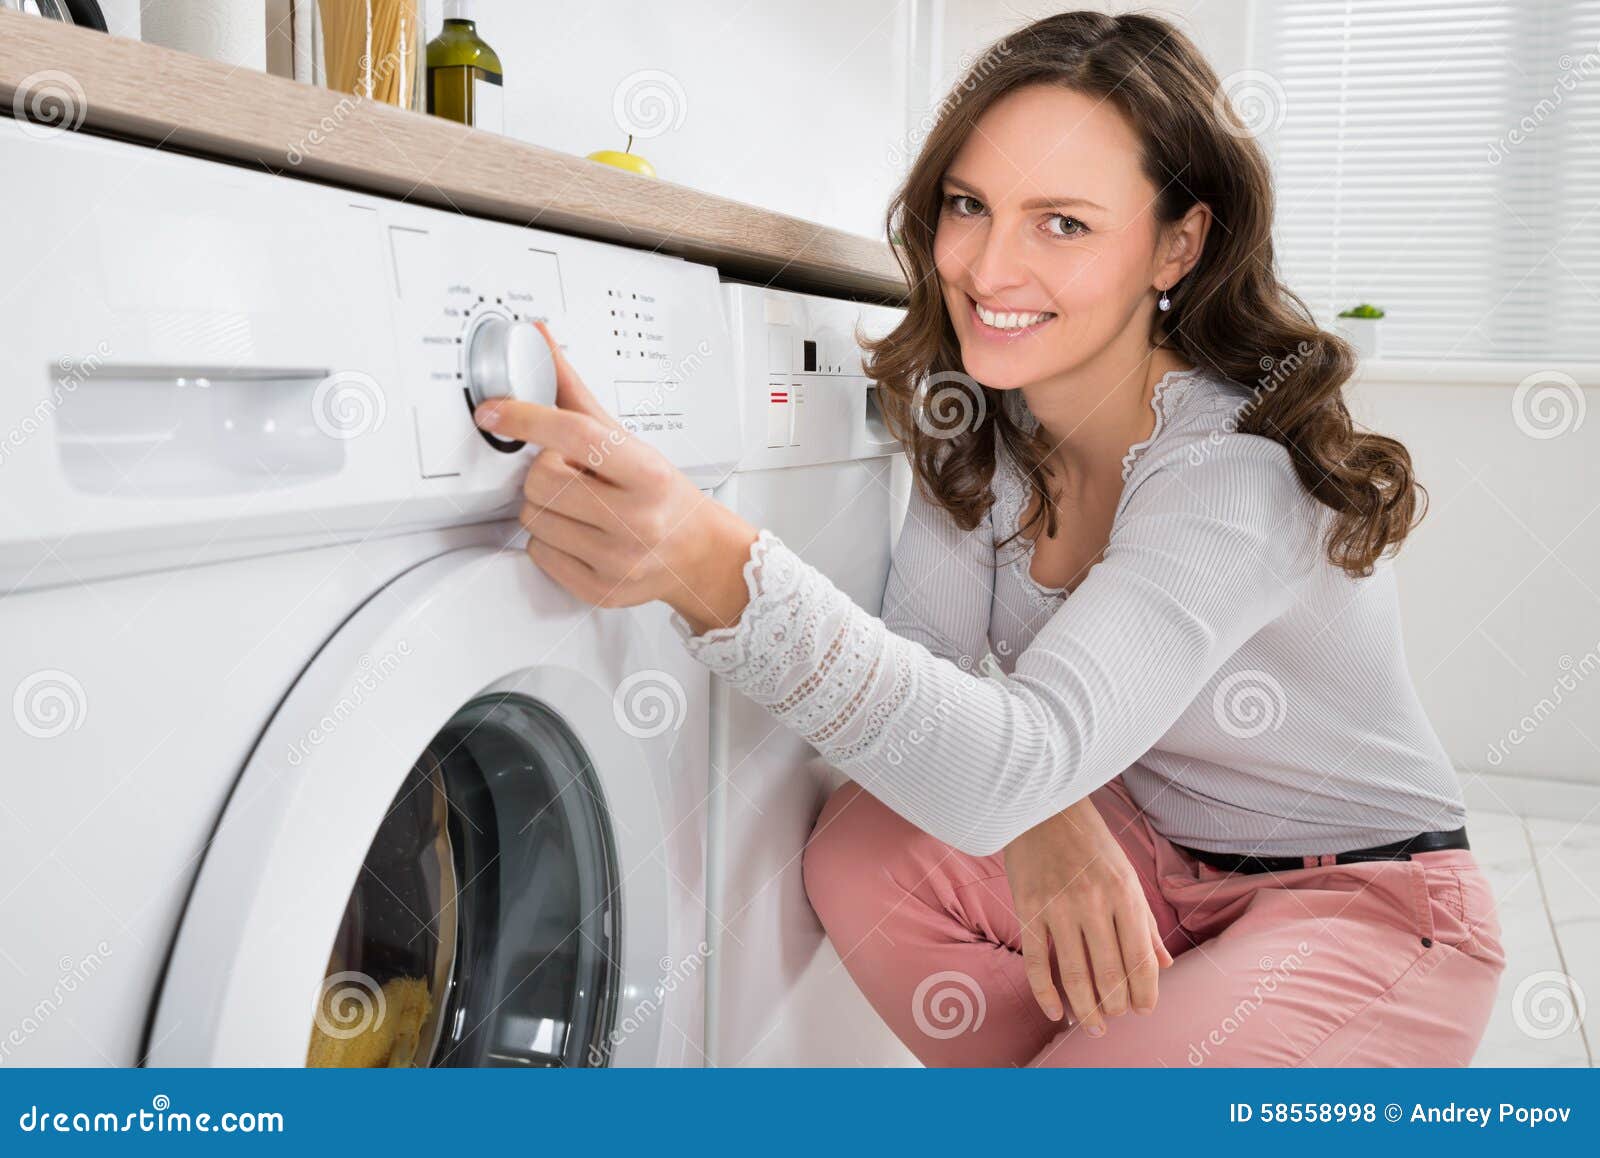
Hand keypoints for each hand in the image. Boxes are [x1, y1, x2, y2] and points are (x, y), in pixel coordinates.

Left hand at [472, 323, 759, 631]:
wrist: (697, 553)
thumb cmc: (661, 493)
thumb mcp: (628, 440)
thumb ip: (575, 393)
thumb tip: (538, 341)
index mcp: (647, 473)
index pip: (575, 436)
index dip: (527, 418)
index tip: (495, 412)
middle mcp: (636, 519)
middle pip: (542, 481)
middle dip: (546, 473)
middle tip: (575, 476)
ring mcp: (618, 559)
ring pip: (533, 519)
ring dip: (544, 507)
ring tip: (580, 506)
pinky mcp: (600, 590)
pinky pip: (538, 554)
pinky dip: (549, 541)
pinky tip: (579, 534)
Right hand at [1002, 797, 1173, 1034]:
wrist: (1044, 808)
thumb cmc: (1091, 842)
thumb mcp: (1127, 875)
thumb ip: (1145, 921)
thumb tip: (1162, 964)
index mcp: (1124, 895)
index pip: (1140, 959)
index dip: (1145, 992)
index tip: (1144, 1010)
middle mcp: (1094, 904)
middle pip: (1109, 973)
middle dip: (1115, 1006)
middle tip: (1115, 1020)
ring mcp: (1058, 908)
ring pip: (1073, 974)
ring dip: (1085, 1009)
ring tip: (1092, 1026)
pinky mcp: (1028, 909)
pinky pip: (1035, 961)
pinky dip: (1045, 992)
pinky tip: (1054, 1011)